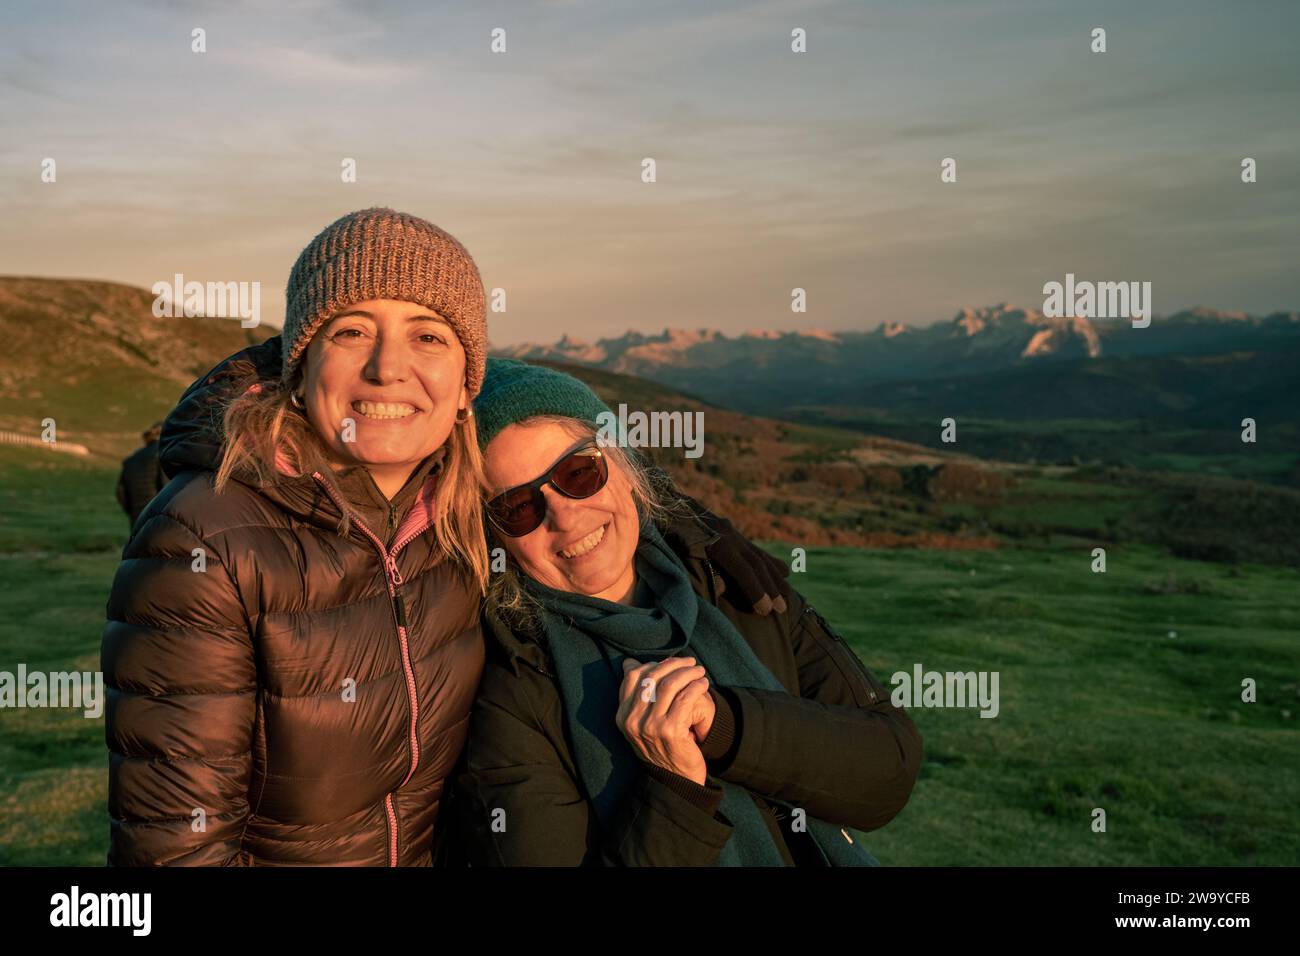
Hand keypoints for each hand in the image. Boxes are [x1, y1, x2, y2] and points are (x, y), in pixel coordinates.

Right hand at [616, 657, 713, 784]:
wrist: (676, 781)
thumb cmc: (662, 747)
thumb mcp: (641, 723)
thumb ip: (638, 696)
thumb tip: (630, 663)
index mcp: (622, 716)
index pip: (633, 676)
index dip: (653, 663)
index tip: (671, 662)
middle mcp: (632, 721)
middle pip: (652, 677)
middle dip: (674, 664)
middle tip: (691, 663)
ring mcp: (650, 727)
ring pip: (669, 685)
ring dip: (688, 673)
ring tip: (699, 672)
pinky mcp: (670, 732)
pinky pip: (685, 698)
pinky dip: (696, 686)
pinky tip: (703, 684)